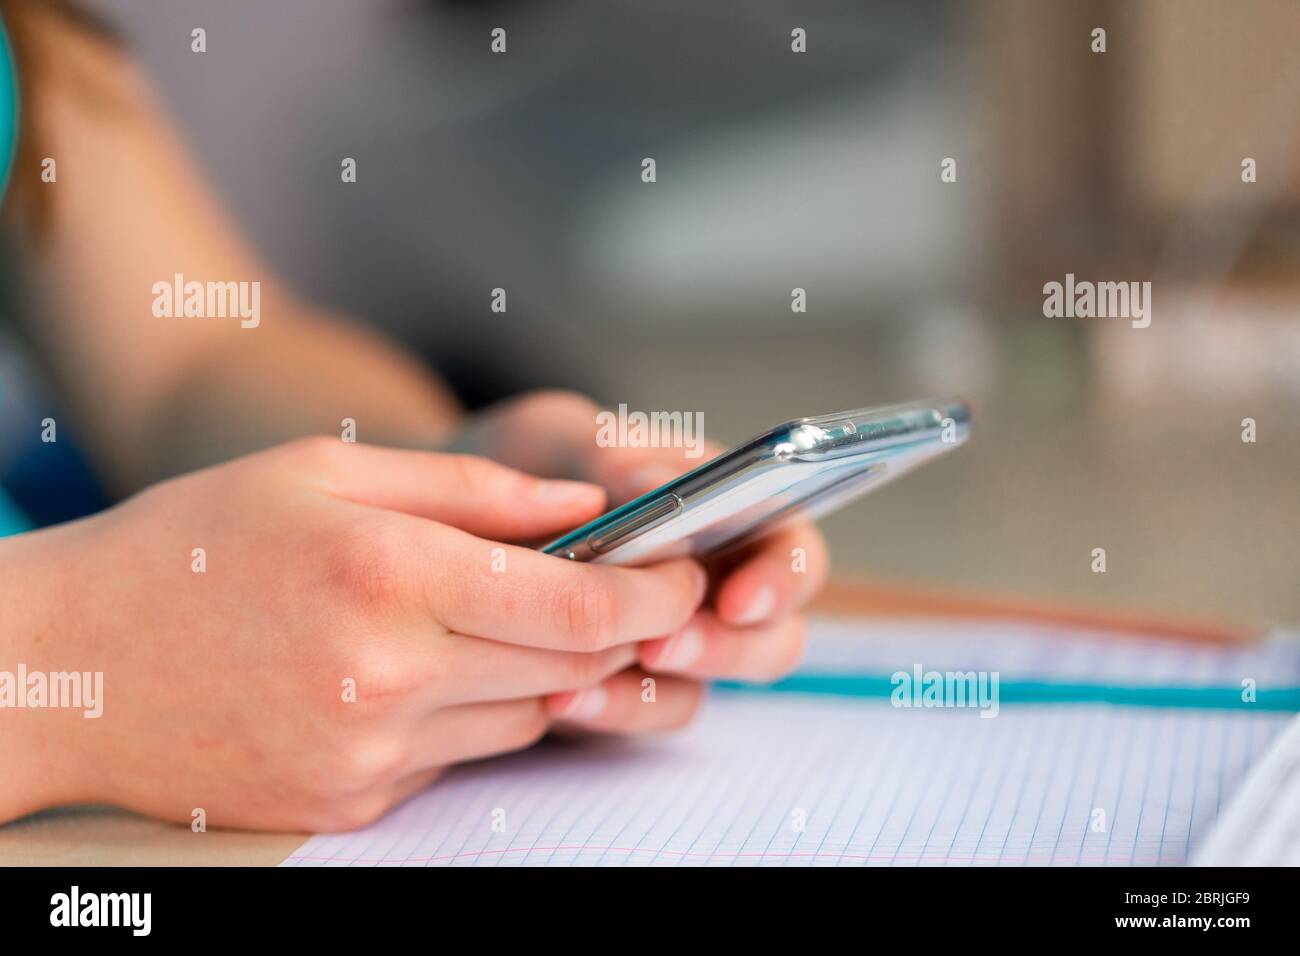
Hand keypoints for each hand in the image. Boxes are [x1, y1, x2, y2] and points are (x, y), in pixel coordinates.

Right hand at [0, 438, 708, 829]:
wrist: (75, 662)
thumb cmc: (198, 544)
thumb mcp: (327, 472)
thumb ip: (474, 487)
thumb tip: (586, 506)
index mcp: (389, 574)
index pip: (581, 604)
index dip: (657, 592)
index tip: (686, 573)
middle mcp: (389, 677)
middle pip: (573, 665)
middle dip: (622, 626)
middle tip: (633, 587)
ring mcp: (372, 753)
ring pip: (532, 714)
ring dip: (553, 667)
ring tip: (514, 616)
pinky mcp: (356, 801)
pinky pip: (467, 754)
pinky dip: (482, 708)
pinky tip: (437, 665)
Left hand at [447, 391, 829, 718]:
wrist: (450, 519)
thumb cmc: (524, 463)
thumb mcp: (559, 437)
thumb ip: (611, 456)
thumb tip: (657, 486)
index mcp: (725, 509)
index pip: (790, 546)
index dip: (783, 578)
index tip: (739, 599)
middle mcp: (713, 580)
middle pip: (771, 636)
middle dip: (727, 650)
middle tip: (665, 647)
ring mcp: (672, 637)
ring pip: (709, 686)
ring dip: (659, 689)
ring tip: (597, 675)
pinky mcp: (624, 682)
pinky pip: (642, 713)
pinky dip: (607, 710)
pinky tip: (558, 700)